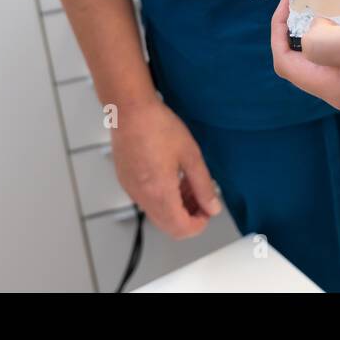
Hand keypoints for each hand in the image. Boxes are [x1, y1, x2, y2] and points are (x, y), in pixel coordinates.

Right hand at [109, 98, 221, 238]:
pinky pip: (147, 202)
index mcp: (160, 193)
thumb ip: (204, 186)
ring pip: (158, 215)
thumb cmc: (158, 126)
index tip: (208, 210)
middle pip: (169, 226)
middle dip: (189, 217)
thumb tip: (212, 207)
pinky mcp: (126, 182)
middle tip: (201, 198)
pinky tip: (172, 177)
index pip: (182, 229)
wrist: (130, 110)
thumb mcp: (191, 155)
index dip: (199, 224)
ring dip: (176, 207)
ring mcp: (132, 191)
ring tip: (188, 184)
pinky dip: (162, 198)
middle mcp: (142, 197)